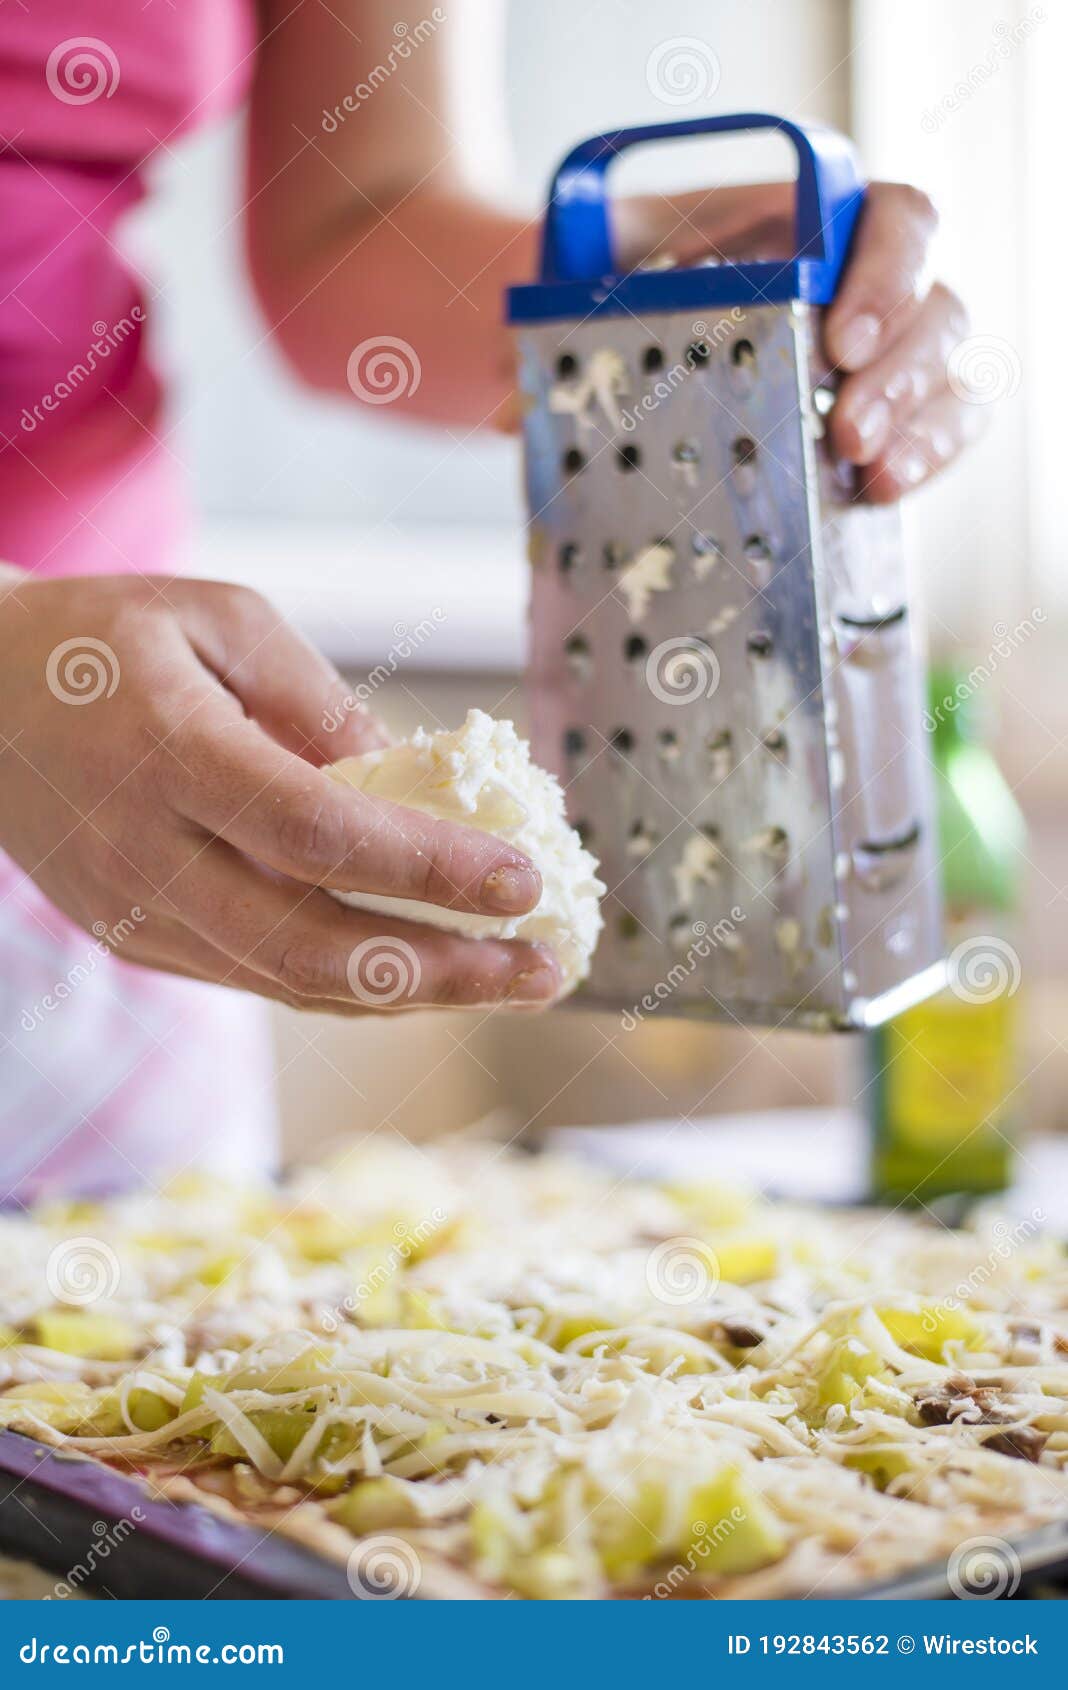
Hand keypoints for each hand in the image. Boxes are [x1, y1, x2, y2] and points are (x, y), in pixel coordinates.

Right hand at [0, 571, 560, 1013]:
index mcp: (168, 753)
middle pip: (314, 945)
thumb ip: (319, 703)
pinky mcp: (135, 939)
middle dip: (446, 971)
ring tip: (507, 977)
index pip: (318, 834)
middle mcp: (146, 851)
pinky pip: (260, 978)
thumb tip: (415, 785)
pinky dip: (352, 984)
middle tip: (544, 967)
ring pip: (292, 983)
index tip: (525, 881)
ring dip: (413, 995)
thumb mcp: (222, 621)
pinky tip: (425, 970)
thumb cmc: (107, 639)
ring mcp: (135, 911)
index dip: (429, 869)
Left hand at [616, 179, 979, 501]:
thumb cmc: (622, 289)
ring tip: (868, 472)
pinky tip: (880, 491)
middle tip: (848, 433)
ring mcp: (885, 355)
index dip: (889, 274)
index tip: (841, 342)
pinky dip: (924, 456)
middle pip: (938, 306)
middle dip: (902, 375)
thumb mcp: (609, 272)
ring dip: (920, 424)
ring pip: (952, 372)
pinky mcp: (885, 418)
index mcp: (819, 222)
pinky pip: (941, 428)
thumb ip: (604, 296)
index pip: (898, 218)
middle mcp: (868, 283)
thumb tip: (557, 368)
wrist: (608, 337)